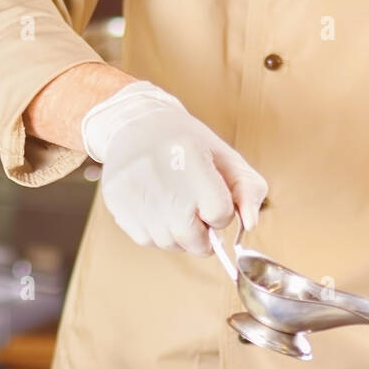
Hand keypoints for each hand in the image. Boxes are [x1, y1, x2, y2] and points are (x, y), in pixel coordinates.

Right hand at [81, 82, 267, 254]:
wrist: (134, 125)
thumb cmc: (186, 144)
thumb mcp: (225, 157)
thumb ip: (249, 190)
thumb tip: (250, 225)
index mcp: (192, 159)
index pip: (220, 214)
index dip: (222, 212)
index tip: (213, 198)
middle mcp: (162, 178)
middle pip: (194, 239)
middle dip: (202, 234)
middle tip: (196, 211)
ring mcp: (136, 194)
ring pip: (169, 243)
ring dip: (179, 233)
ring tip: (173, 203)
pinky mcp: (118, 205)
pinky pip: (146, 240)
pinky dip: (156, 231)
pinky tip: (155, 205)